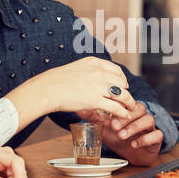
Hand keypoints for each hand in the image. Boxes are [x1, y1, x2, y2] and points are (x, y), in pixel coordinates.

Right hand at [8, 57, 135, 124]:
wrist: (48, 88)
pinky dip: (122, 112)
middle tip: (126, 99)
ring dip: (129, 102)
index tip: (124, 86)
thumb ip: (90, 71)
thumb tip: (98, 77)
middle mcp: (99, 72)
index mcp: (95, 62)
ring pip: (122, 94)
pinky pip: (115, 106)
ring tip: (130, 109)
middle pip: (121, 82)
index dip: (123, 79)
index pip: (117, 70)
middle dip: (126, 91)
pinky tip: (124, 115)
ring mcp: (98, 86)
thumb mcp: (77, 67)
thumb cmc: (59, 80)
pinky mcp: (95, 100)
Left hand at [79, 104, 162, 165]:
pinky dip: (145, 139)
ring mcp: (150, 127)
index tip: (109, 115)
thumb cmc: (120, 139)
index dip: (120, 107)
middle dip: (126, 118)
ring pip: (148, 120)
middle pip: (139, 109)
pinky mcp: (156, 138)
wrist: (132, 155)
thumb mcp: (105, 128)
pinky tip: (134, 144)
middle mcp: (142, 116)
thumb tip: (79, 109)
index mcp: (130, 111)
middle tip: (114, 126)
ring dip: (134, 127)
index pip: (129, 102)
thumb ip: (94, 118)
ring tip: (122, 135)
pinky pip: (156, 134)